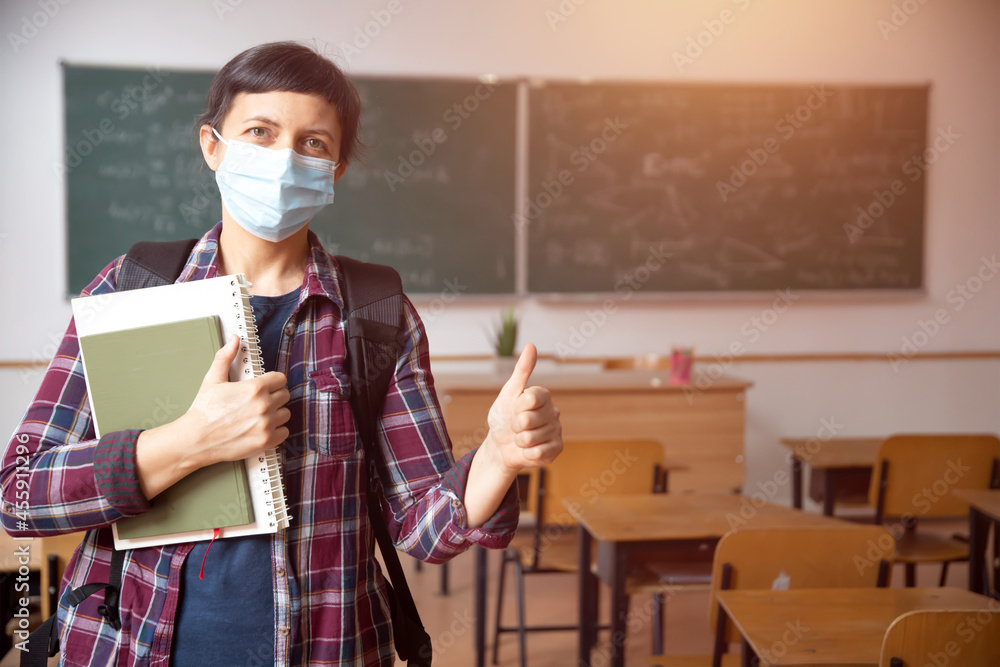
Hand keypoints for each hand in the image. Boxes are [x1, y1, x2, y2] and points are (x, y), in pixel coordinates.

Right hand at [177, 334, 290, 466]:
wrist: (195, 439)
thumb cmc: (203, 411)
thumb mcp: (213, 379)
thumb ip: (226, 357)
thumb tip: (234, 340)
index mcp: (254, 388)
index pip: (280, 379)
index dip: (273, 381)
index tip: (266, 386)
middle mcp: (263, 405)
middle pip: (284, 395)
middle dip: (274, 396)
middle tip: (260, 401)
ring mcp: (266, 424)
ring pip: (285, 413)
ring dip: (276, 414)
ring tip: (260, 415)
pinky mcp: (266, 441)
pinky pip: (284, 432)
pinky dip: (276, 431)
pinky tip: (262, 428)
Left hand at [483, 343, 562, 474]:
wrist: (500, 445)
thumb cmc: (504, 416)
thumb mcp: (509, 392)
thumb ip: (522, 370)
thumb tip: (531, 345)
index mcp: (543, 395)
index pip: (530, 399)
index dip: (516, 406)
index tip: (514, 408)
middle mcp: (553, 412)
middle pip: (528, 420)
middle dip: (515, 425)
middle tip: (515, 426)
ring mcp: (556, 431)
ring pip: (531, 438)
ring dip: (519, 441)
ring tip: (520, 438)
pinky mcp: (556, 449)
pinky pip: (539, 453)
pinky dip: (526, 453)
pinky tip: (528, 449)